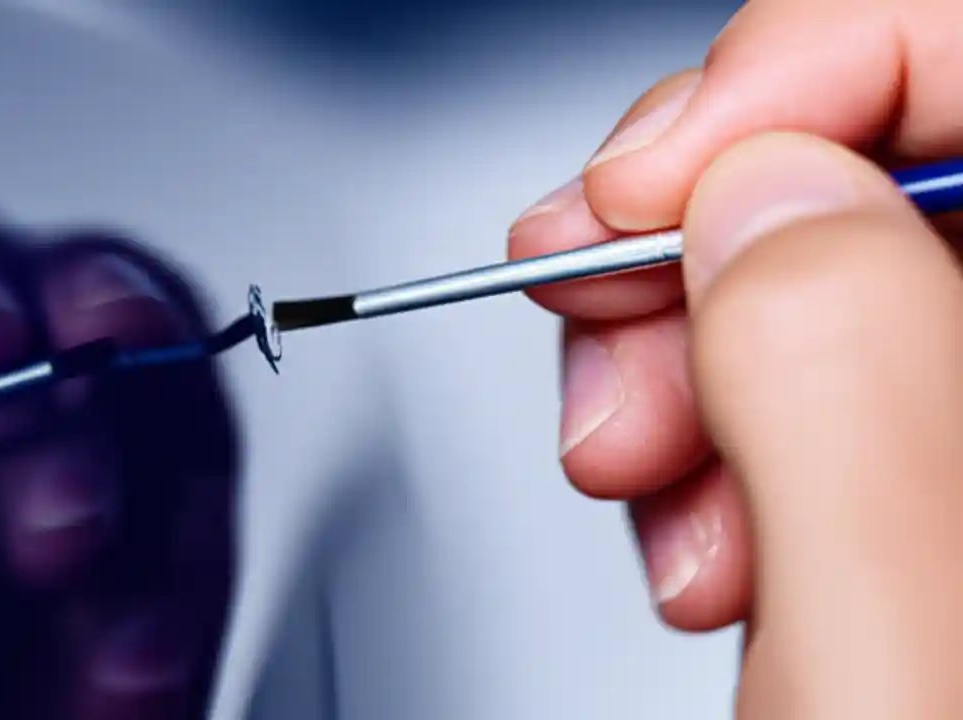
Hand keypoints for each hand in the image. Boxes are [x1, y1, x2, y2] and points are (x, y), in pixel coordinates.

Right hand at [508, 0, 962, 715]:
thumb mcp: (898, 677)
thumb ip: (849, 396)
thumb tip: (768, 196)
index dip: (819, 68)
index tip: (658, 177)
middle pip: (914, 145)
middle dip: (711, 217)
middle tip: (595, 311)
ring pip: (838, 257)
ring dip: (688, 337)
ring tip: (639, 470)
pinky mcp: (933, 475)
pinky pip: (810, 362)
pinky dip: (709, 413)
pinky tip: (694, 515)